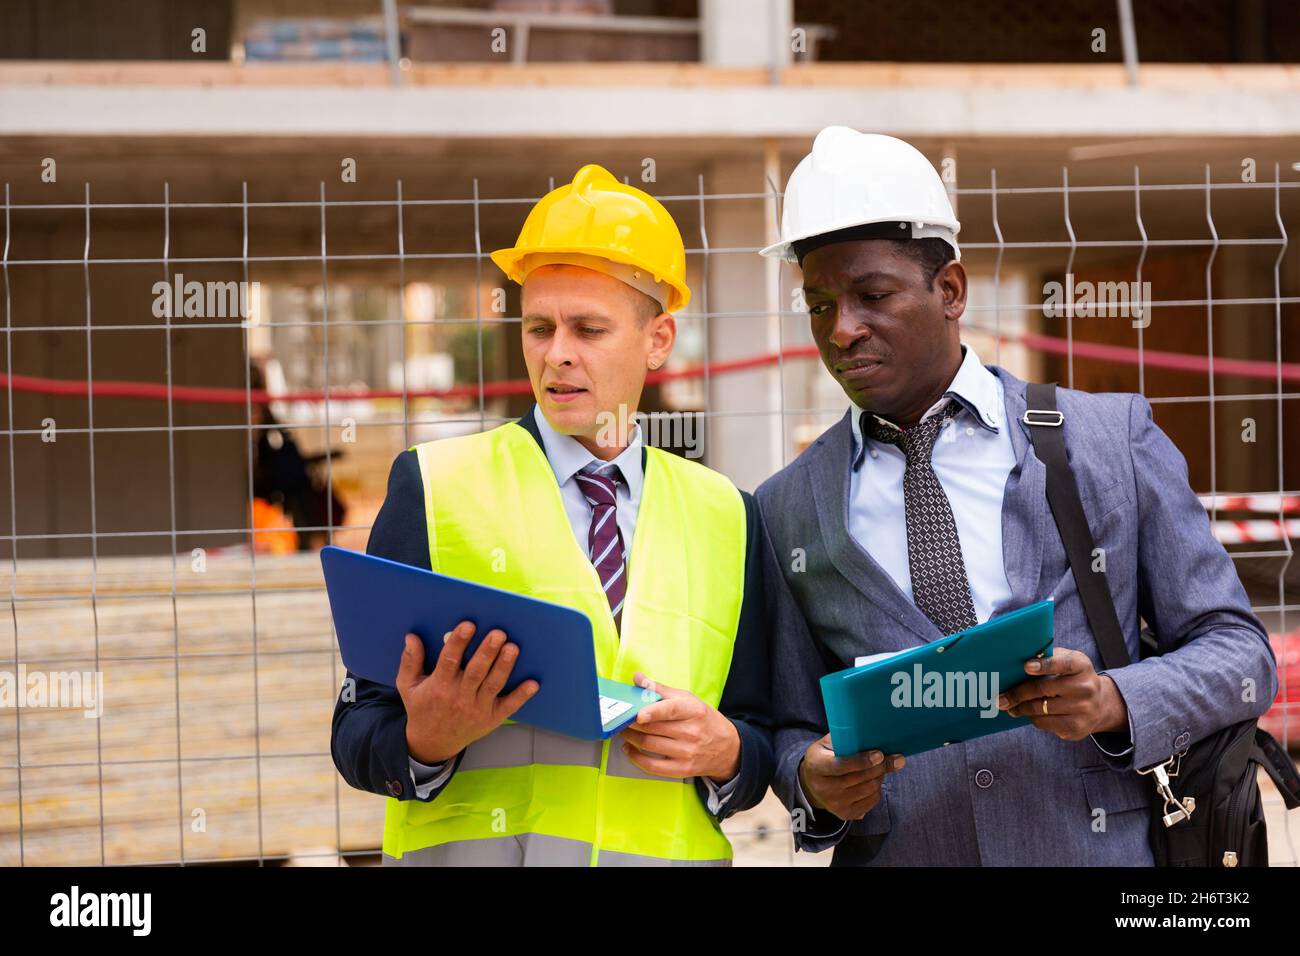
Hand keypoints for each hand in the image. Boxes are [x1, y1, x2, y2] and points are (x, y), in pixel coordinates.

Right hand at [397, 621, 538, 763]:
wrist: (432, 743)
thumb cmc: (422, 707)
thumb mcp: (408, 686)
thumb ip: (410, 661)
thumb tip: (411, 637)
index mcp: (439, 686)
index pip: (449, 661)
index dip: (458, 642)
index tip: (468, 625)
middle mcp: (459, 697)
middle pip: (476, 672)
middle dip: (487, 652)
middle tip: (498, 633)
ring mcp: (477, 709)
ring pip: (493, 685)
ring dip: (504, 666)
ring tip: (513, 648)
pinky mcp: (491, 718)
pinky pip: (508, 706)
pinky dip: (521, 696)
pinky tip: (533, 683)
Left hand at [617, 672, 739, 781]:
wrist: (727, 748)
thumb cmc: (703, 719)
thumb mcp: (688, 699)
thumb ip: (660, 689)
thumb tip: (637, 678)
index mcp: (693, 710)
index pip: (671, 710)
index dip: (653, 712)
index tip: (638, 714)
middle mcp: (691, 732)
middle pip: (653, 728)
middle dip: (631, 723)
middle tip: (621, 718)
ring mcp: (687, 752)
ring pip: (649, 745)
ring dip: (630, 738)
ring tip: (623, 731)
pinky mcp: (682, 769)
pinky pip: (653, 767)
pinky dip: (636, 758)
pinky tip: (630, 749)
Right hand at [798, 735, 903, 820]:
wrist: (812, 782)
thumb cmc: (824, 756)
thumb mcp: (827, 743)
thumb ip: (846, 739)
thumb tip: (873, 736)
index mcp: (816, 766)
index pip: (841, 765)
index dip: (862, 761)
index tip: (879, 754)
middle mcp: (823, 788)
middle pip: (859, 779)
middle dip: (879, 767)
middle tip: (890, 758)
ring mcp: (834, 803)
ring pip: (868, 790)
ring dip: (879, 777)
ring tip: (881, 768)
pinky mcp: (844, 814)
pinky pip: (870, 802)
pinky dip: (877, 790)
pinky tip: (874, 781)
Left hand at [997, 648, 1127, 740]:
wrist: (1099, 704)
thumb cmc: (1072, 677)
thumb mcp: (1067, 662)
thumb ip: (1047, 658)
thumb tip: (1014, 661)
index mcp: (1081, 665)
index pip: (1063, 663)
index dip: (1044, 664)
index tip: (1026, 666)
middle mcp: (1086, 687)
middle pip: (1043, 688)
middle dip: (1018, 693)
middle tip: (1000, 698)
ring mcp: (1084, 709)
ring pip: (1040, 709)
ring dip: (1020, 708)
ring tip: (1008, 706)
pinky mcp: (1077, 727)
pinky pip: (1045, 724)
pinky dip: (1032, 718)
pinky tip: (1026, 714)